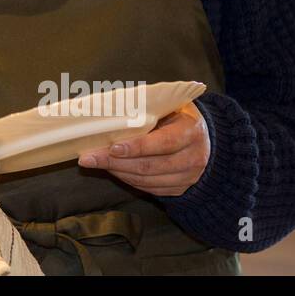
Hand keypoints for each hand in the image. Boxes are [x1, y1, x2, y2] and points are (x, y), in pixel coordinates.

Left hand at [75, 102, 208, 196]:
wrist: (206, 140)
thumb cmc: (179, 117)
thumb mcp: (171, 106)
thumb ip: (148, 109)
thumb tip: (111, 110)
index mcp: (191, 131)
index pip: (163, 143)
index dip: (137, 147)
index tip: (112, 147)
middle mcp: (193, 157)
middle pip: (150, 165)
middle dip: (115, 162)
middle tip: (88, 157)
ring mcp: (188, 177)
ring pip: (147, 180)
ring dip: (117, 172)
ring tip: (95, 162)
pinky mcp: (180, 189)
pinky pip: (149, 189)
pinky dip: (127, 180)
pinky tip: (112, 169)